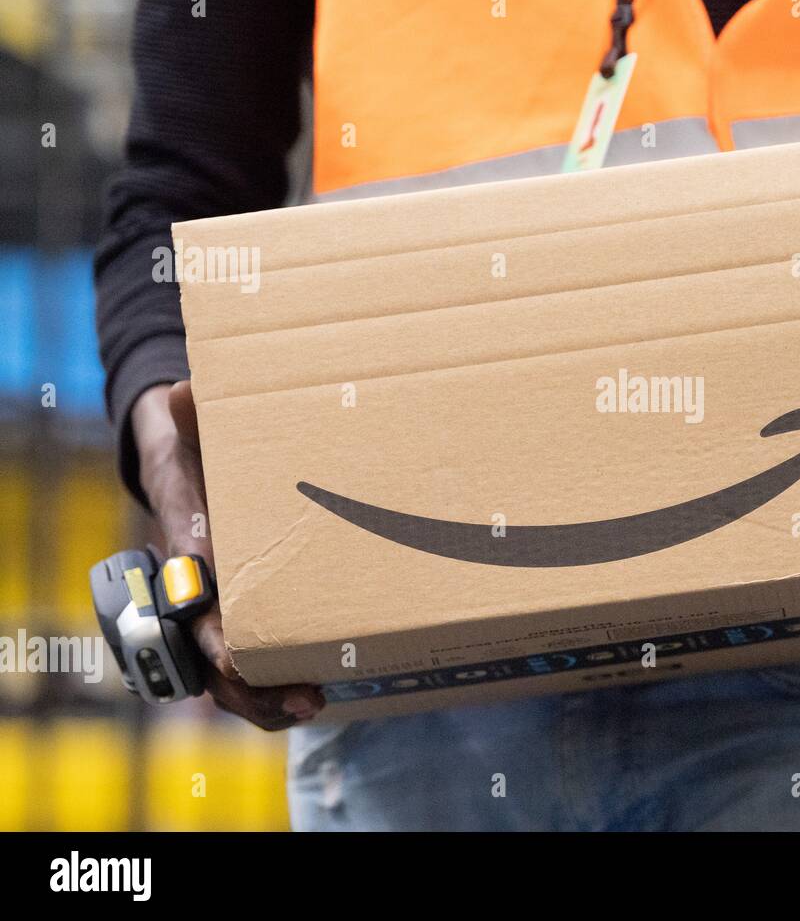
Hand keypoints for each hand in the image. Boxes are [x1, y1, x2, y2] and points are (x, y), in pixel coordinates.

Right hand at [132, 381, 324, 728]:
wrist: (183, 469)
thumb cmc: (192, 451)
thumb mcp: (188, 433)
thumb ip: (190, 419)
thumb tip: (185, 392)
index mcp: (186, 556)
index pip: (191, 606)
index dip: (212, 635)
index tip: (234, 654)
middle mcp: (196, 594)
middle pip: (213, 659)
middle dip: (252, 684)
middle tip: (302, 697)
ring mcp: (218, 613)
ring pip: (231, 676)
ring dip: (269, 696)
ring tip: (313, 704)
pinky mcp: (247, 619)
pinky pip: (255, 667)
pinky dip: (279, 684)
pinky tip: (319, 691)